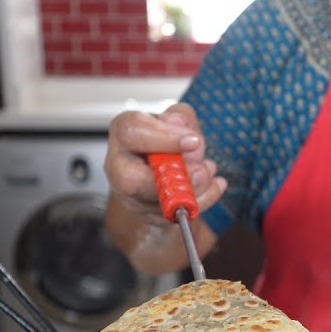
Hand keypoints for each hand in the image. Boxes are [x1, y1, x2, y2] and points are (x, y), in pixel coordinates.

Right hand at [104, 103, 226, 220]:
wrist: (162, 173)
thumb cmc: (165, 143)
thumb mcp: (177, 121)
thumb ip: (181, 117)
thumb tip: (180, 124)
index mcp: (122, 134)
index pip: (132, 132)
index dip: (165, 138)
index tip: (192, 141)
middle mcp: (119, 166)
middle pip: (130, 178)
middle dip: (175, 176)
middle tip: (201, 170)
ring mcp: (130, 194)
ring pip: (156, 201)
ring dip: (193, 189)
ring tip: (206, 174)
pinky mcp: (148, 214)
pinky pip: (176, 213)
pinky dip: (202, 200)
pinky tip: (211, 187)